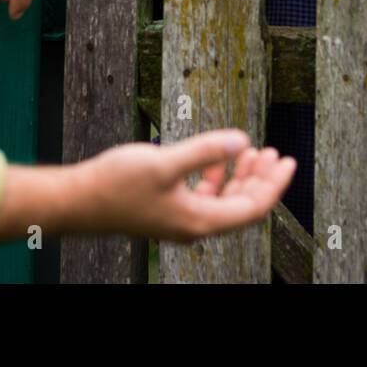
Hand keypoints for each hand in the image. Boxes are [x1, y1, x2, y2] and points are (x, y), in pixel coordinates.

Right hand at [70, 130, 295, 240]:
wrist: (77, 200)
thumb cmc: (116, 183)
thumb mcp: (165, 162)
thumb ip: (205, 150)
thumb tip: (243, 141)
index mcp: (199, 220)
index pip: (252, 207)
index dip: (275, 184)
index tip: (288, 161)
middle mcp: (193, 225)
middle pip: (242, 206)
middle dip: (261, 178)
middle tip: (275, 153)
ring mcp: (179, 218)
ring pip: (223, 201)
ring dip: (239, 176)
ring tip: (252, 151)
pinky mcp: (166, 209)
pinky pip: (203, 196)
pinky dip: (215, 176)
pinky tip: (216, 156)